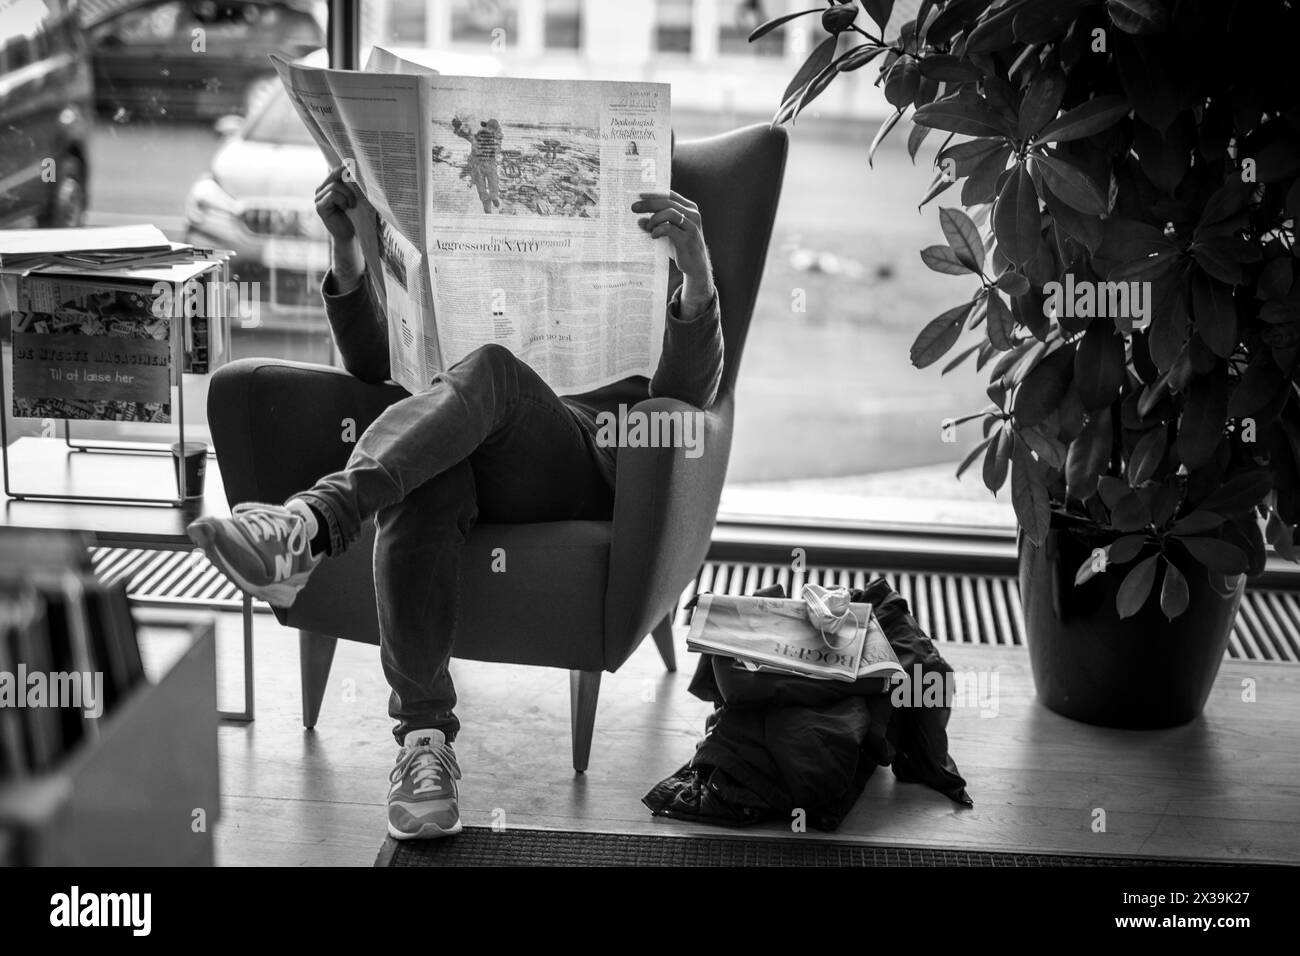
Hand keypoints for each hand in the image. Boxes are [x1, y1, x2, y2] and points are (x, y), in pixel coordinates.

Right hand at [316, 165, 364, 292]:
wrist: (354, 235)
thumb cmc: (357, 215)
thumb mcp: (358, 196)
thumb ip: (354, 183)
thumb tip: (358, 168)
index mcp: (330, 183)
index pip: (336, 169)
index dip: (346, 167)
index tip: (355, 164)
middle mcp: (322, 188)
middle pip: (335, 174)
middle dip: (349, 183)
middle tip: (358, 194)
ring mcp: (318, 197)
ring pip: (335, 186)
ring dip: (348, 195)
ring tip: (352, 205)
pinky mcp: (319, 206)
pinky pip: (333, 195)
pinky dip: (343, 200)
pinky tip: (347, 208)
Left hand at [632, 191, 714, 309]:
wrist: (695, 266)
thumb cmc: (681, 247)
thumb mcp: (666, 234)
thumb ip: (655, 225)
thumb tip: (638, 220)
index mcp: (689, 208)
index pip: (669, 195)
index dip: (653, 194)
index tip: (638, 195)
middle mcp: (692, 214)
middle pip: (667, 202)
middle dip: (649, 204)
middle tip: (634, 207)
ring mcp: (692, 225)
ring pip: (670, 212)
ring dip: (654, 218)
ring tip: (648, 228)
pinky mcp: (688, 238)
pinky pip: (670, 228)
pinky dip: (658, 230)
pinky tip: (653, 235)